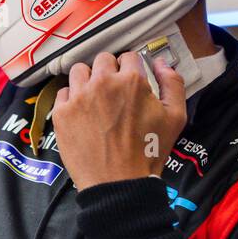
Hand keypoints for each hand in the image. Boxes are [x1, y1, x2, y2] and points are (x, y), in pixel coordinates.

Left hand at [51, 52, 186, 189]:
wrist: (118, 183)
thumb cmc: (148, 152)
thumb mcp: (175, 116)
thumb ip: (172, 83)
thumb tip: (160, 62)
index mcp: (131, 81)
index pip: (129, 56)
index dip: (131, 68)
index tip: (129, 79)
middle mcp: (102, 83)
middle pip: (102, 60)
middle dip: (109, 71)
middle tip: (113, 91)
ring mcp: (79, 97)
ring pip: (79, 71)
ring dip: (87, 79)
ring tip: (94, 98)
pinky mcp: (62, 113)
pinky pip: (63, 93)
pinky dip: (71, 99)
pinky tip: (81, 113)